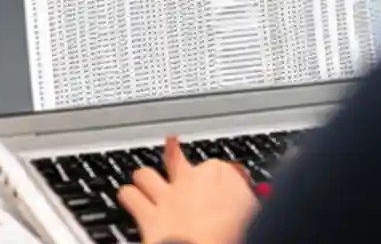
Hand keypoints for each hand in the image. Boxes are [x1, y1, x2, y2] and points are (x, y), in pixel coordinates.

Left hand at [117, 136, 257, 243]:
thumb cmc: (232, 236)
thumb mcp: (252, 214)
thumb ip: (245, 202)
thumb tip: (245, 202)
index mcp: (221, 177)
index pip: (218, 165)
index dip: (221, 176)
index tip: (227, 186)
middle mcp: (190, 181)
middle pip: (175, 157)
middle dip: (173, 152)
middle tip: (171, 144)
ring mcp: (166, 196)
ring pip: (146, 173)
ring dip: (145, 178)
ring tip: (144, 181)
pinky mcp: (146, 214)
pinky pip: (128, 194)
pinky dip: (128, 195)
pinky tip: (129, 198)